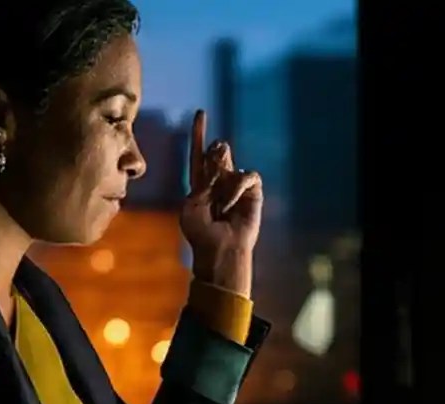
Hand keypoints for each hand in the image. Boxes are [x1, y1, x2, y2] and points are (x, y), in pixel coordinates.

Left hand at [179, 109, 261, 295]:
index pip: (199, 154)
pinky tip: (232, 203)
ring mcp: (236, 185)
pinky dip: (237, 187)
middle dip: (213, 157)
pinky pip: (246, 175)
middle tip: (212, 181)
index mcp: (200, 183)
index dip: (199, 134)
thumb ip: (203, 181)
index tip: (200, 113)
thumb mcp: (191, 204)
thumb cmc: (200, 232)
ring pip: (230, 159)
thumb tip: (224, 165)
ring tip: (221, 204)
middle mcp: (219, 180)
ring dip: (222, 176)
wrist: (220, 249)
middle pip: (216, 151)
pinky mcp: (253, 191)